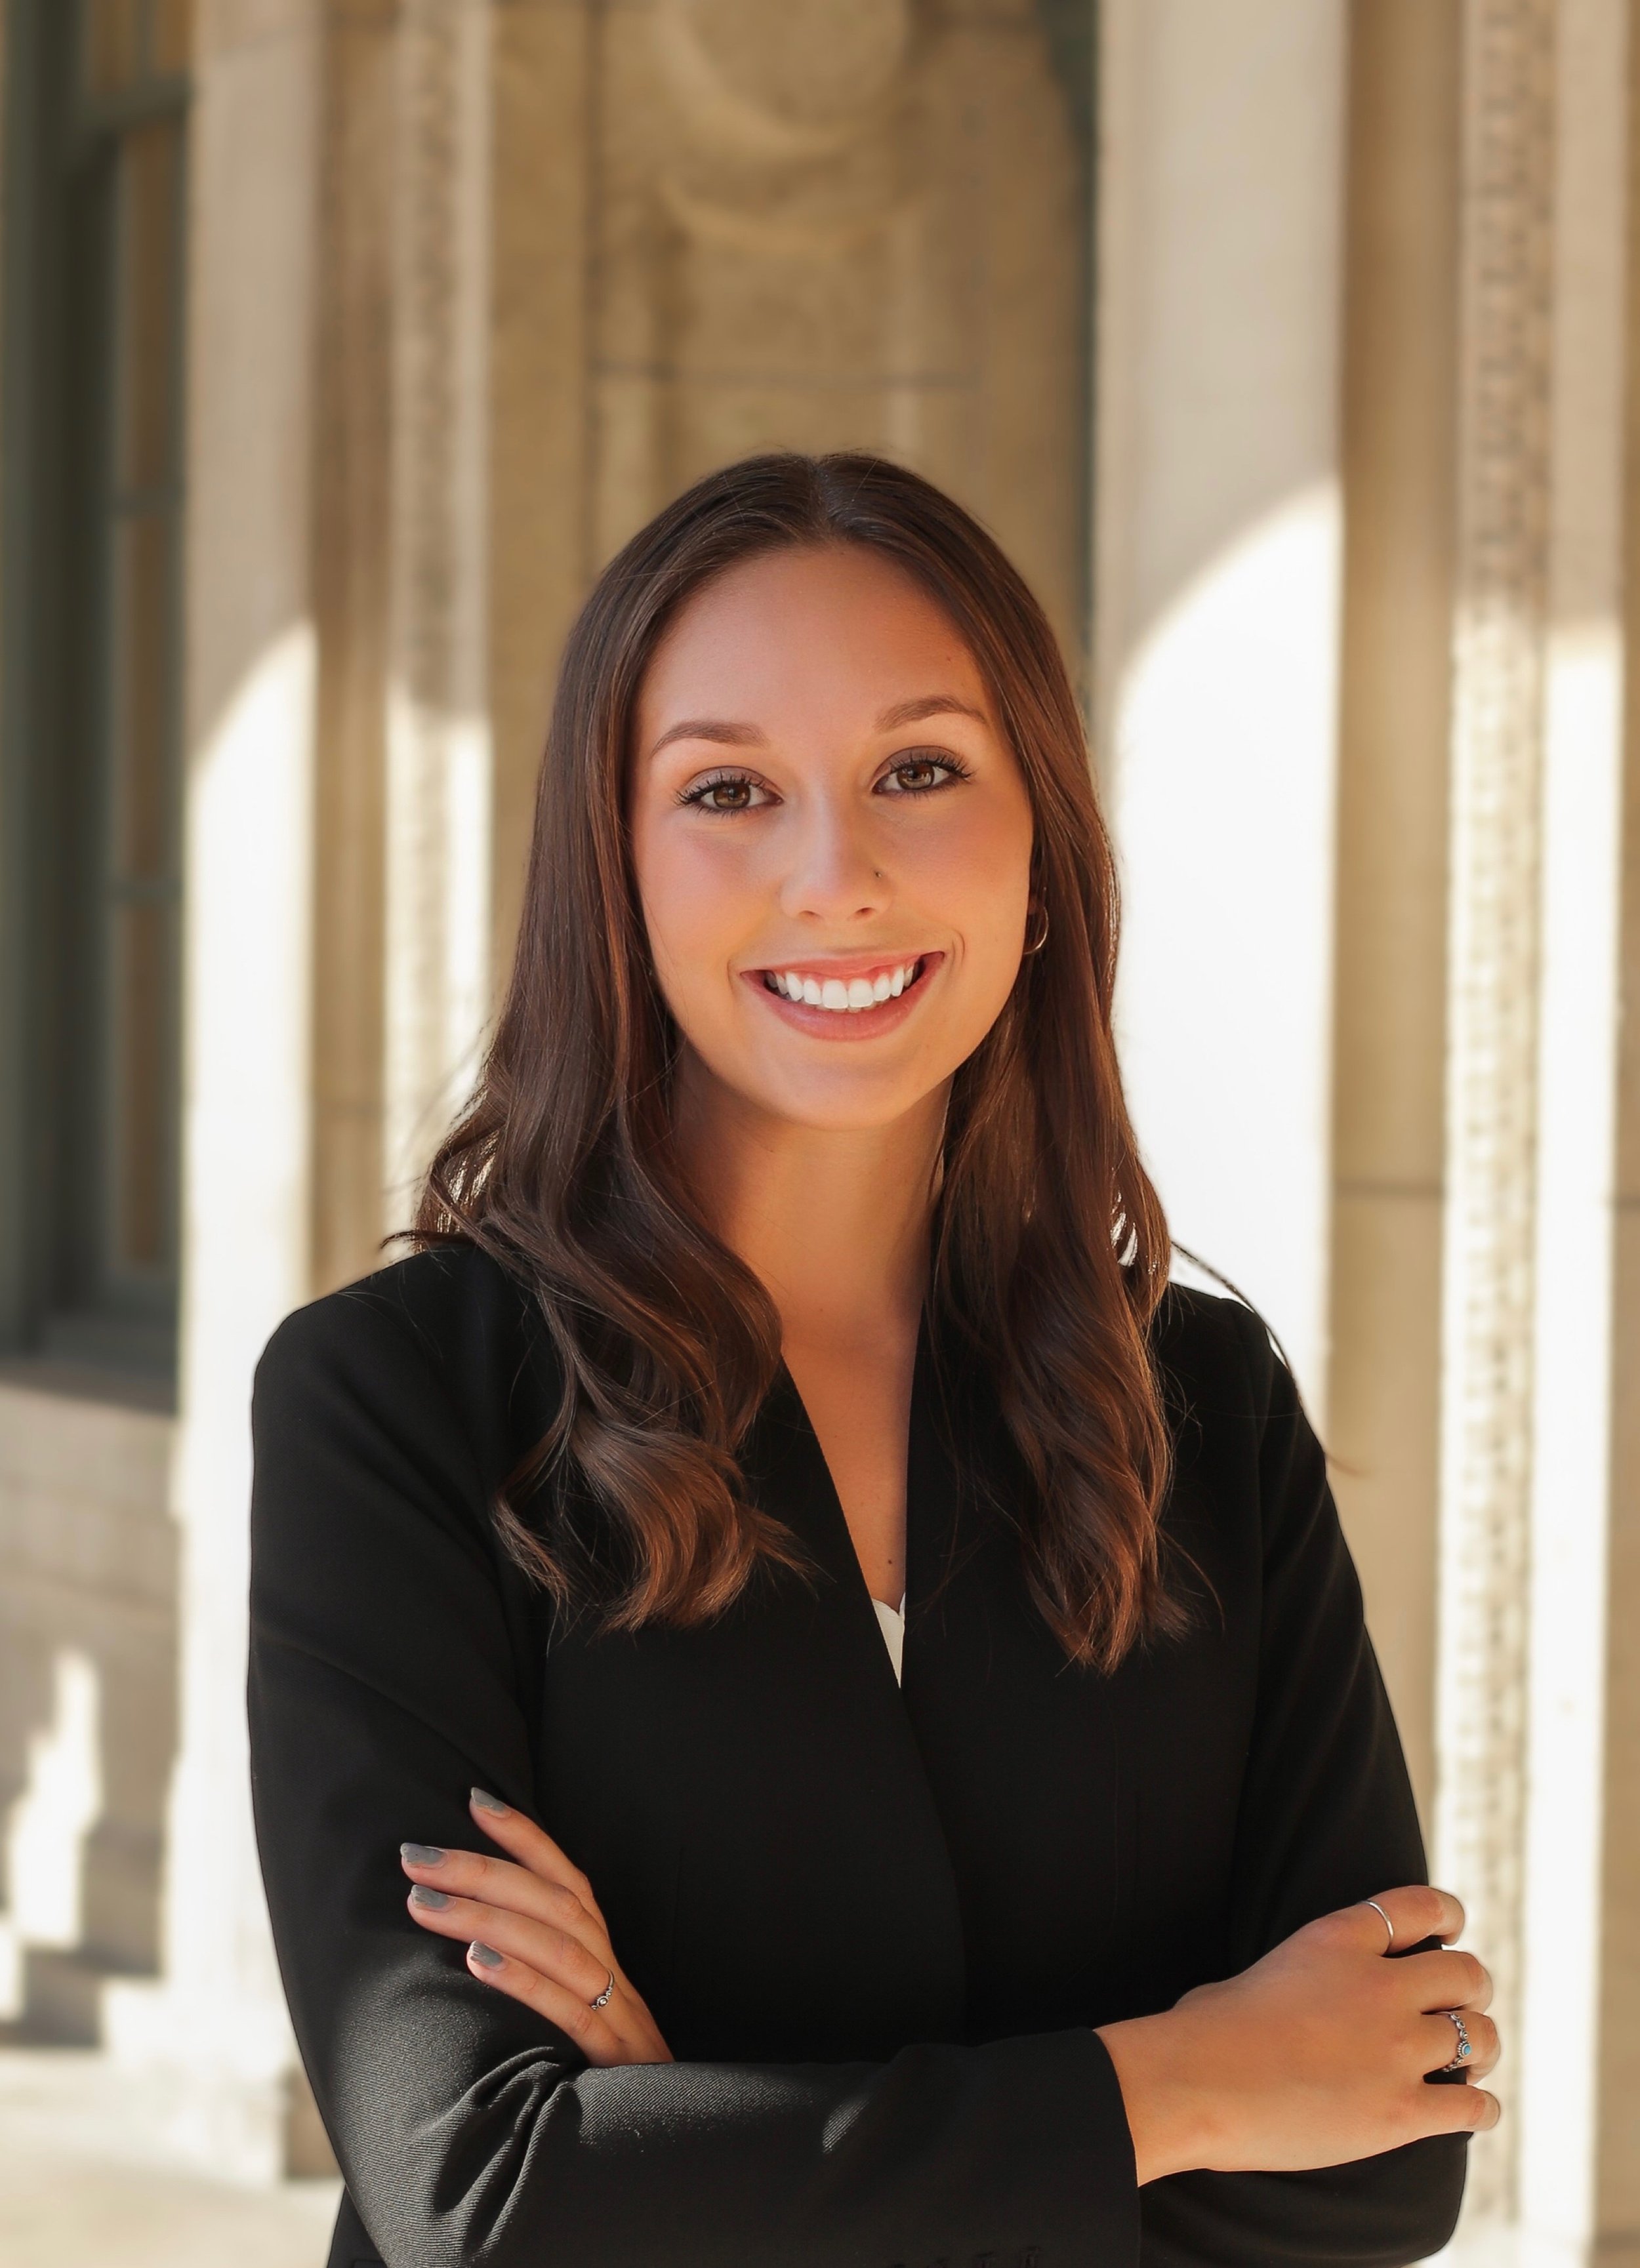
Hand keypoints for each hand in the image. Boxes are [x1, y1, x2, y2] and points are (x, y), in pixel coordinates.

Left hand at [400, 1789, 673, 2066]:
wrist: (666, 2158)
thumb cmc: (606, 2092)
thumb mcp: (580, 2024)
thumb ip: (545, 1983)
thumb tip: (470, 1943)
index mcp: (608, 1964)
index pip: (570, 1882)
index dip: (526, 1838)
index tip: (474, 1799)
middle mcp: (617, 1979)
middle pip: (555, 1905)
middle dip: (482, 1870)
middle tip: (415, 1855)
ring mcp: (621, 2020)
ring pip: (557, 1947)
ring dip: (485, 1916)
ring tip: (423, 1901)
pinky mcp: (614, 2066)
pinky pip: (569, 2012)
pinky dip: (522, 1980)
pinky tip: (477, 1962)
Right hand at [1095, 1885, 1499, 2182]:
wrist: (1195, 2083)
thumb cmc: (1205, 2029)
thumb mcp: (1262, 1969)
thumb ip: (1306, 1973)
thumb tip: (1305, 2000)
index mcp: (1339, 1938)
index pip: (1423, 1907)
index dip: (1450, 1917)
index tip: (1454, 1933)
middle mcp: (1379, 1986)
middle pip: (1465, 1973)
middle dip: (1471, 1989)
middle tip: (1463, 2007)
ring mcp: (1395, 2049)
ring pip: (1480, 2036)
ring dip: (1480, 2047)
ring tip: (1471, 2060)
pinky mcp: (1401, 2111)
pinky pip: (1472, 2105)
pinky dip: (1479, 2107)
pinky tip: (1472, 2109)